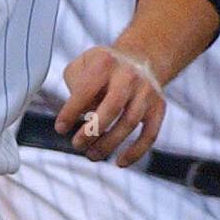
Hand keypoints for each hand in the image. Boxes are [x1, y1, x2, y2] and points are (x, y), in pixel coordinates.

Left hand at [56, 46, 165, 165]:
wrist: (140, 58)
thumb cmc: (104, 68)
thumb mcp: (82, 65)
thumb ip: (75, 87)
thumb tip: (79, 115)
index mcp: (105, 62)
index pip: (85, 91)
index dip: (70, 113)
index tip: (61, 128)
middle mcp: (128, 75)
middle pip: (111, 108)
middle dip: (92, 131)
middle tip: (77, 144)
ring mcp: (146, 90)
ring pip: (129, 123)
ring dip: (108, 144)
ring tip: (92, 154)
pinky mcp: (158, 106)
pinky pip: (150, 134)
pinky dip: (135, 151)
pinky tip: (120, 162)